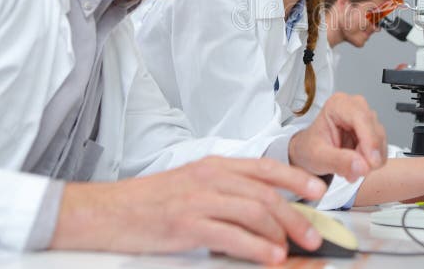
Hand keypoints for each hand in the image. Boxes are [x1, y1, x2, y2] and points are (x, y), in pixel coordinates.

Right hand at [50, 156, 326, 263]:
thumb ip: (226, 188)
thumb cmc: (148, 201)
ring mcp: (199, 200)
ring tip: (295, 249)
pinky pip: (232, 235)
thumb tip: (262, 205)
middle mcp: (210, 178)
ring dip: (281, 233)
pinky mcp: (187, 225)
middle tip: (313, 233)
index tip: (318, 191)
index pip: (265, 168)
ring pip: (254, 212)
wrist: (106, 212)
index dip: (295, 179)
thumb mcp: (192, 183)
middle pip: (266, 193)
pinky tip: (270, 256)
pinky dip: (256, 247)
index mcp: (214, 165)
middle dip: (296, 214)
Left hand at [288, 92, 386, 181]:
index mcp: (337, 105)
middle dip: (368, 154)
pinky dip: (371, 160)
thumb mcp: (318, 158)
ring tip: (349, 168)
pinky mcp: (371, 131)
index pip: (361, 118)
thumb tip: (362, 166)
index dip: (370, 141)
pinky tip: (356, 164)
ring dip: (369, 159)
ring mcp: (365, 118)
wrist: (307, 153)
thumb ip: (338, 162)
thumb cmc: (309, 149)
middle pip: (374, 129)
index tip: (372, 162)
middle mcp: (354, 107)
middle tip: (355, 171)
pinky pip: (380, 148)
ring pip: (380, 140)